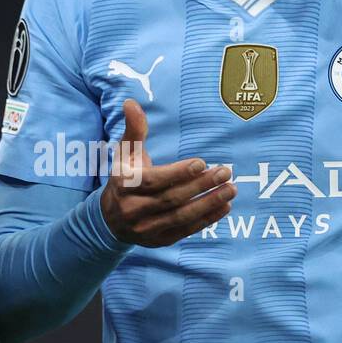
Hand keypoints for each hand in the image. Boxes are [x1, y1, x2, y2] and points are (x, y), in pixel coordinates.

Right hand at [99, 98, 235, 246]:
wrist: (110, 219)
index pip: (154, 181)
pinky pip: (185, 230)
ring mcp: (146, 228)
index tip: (201, 163)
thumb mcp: (125, 154)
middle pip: (171, 198)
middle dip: (200, 186)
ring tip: (230, 190)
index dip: (178, 173)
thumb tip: (131, 102)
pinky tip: (224, 207)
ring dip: (209, 204)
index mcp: (125, 185)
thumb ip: (134, 129)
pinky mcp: (159, 240)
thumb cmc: (125, 178)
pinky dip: (206, 220)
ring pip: (181, 216)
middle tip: (225, 172)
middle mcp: (133, 209)